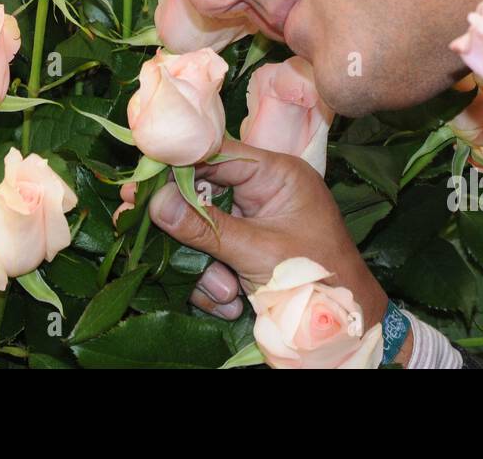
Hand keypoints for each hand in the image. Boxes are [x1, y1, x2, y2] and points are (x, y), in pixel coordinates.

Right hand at [120, 139, 388, 328]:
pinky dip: (214, 285)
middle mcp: (263, 192)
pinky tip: (231, 304)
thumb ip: (204, 227)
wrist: (348, 329)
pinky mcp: (246, 253)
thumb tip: (154, 201)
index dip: (176, 164)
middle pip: (202, 193)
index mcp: (277, 175)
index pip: (217, 153)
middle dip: (187, 229)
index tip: (139, 180)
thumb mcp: (258, 252)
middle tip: (134, 225)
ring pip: (202, 231)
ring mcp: (254, 224)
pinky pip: (211, 257)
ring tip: (225, 294)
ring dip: (205, 268)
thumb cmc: (316, 278)